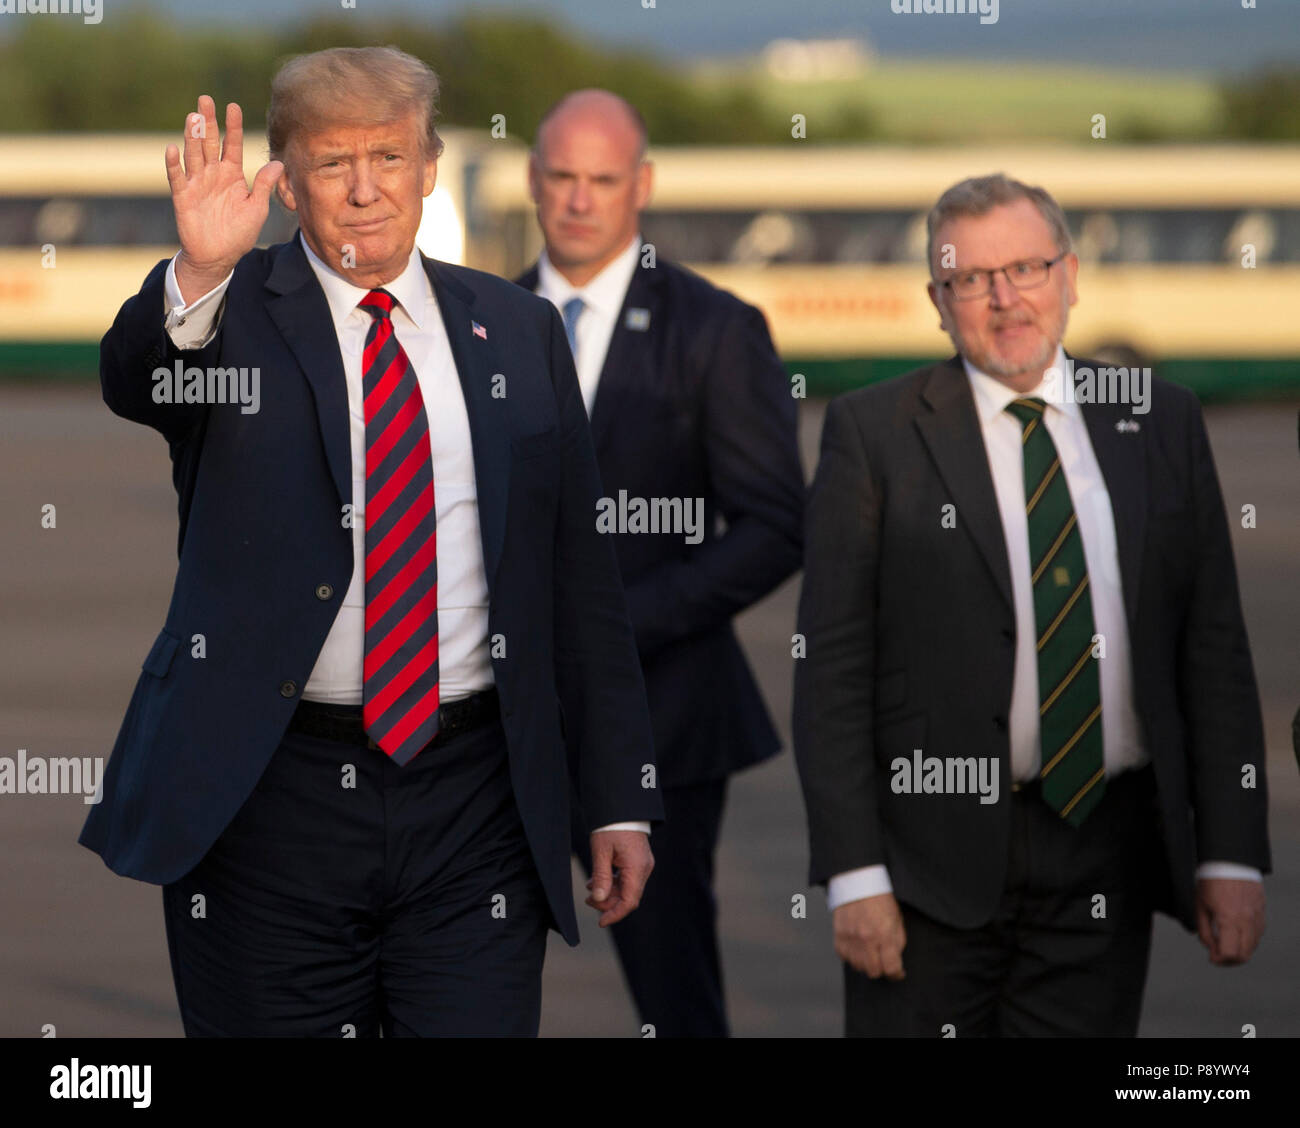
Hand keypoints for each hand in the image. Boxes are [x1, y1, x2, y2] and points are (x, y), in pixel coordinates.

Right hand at [165, 95, 282, 303]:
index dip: (232, 126)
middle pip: (209, 142)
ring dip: (192, 137)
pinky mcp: (183, 197)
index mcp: (231, 174)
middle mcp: (212, 174)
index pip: (232, 145)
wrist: (219, 256)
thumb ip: (263, 185)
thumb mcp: (257, 208)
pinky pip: (177, 178)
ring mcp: (196, 183)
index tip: (232, 106)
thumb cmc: (239, 232)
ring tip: (193, 117)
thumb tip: (279, 163)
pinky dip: (174, 164)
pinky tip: (172, 148)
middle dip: (208, 121)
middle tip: (205, 99)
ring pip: (193, 155)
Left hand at [585, 830, 652, 926]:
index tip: (601, 922)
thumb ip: (601, 877)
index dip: (615, 914)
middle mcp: (643, 869)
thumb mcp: (601, 851)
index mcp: (637, 868)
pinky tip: (598, 879)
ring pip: (626, 888)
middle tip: (589, 899)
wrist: (623, 807)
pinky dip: (613, 882)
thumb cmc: (612, 826)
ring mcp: (642, 865)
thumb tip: (598, 899)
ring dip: (609, 892)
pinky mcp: (638, 860)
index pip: (629, 901)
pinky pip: (627, 878)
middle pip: (628, 896)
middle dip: (608, 902)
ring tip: (591, 888)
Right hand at [834, 892, 905, 979]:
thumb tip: (896, 963)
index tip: (898, 972)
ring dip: (866, 963)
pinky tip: (858, 947)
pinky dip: (852, 956)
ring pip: (858, 967)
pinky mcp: (838, 936)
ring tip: (871, 952)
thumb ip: (897, 943)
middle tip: (884, 961)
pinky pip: (845, 958)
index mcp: (884, 934)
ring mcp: (850, 938)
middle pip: (874, 972)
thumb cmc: (880, 898)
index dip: (897, 974)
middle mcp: (866, 938)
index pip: (891, 968)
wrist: (857, 881)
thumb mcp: (897, 919)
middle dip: (882, 969)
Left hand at [1196, 877, 1264, 964]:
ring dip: (1240, 950)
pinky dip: (1248, 939)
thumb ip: (1205, 931)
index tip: (1211, 957)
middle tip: (1218, 956)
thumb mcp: (1200, 906)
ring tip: (1225, 944)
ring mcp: (1257, 917)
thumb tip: (1211, 948)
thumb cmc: (1211, 881)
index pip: (1230, 953)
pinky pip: (1258, 934)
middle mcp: (1247, 921)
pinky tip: (1236, 934)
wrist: (1230, 861)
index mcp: (1229, 920)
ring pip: (1253, 946)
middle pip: (1244, 955)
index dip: (1219, 960)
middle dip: (1230, 960)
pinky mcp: (1262, 912)